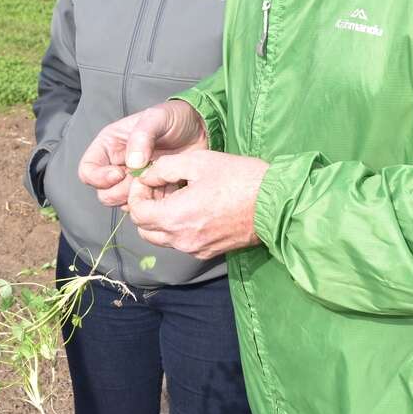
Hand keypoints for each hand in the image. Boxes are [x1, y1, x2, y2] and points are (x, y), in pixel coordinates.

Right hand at [78, 101, 208, 207]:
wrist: (202, 129)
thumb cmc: (175, 118)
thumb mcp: (156, 118)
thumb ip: (141, 137)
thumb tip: (131, 164)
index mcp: (109, 146)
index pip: (87, 170)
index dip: (99, 177)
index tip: (120, 173)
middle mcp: (117, 166)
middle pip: (103, 193)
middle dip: (120, 192)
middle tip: (142, 181)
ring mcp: (134, 181)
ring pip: (122, 203)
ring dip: (138, 199)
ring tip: (157, 183)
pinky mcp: (151, 192)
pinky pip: (145, 207)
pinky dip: (155, 204)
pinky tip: (168, 189)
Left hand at [125, 150, 270, 258]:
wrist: (276, 203)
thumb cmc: (239, 178)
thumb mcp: (198, 161)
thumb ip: (164, 168)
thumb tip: (146, 177)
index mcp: (176, 217)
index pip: (137, 212)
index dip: (136, 193)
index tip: (148, 178)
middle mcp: (182, 239)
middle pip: (144, 229)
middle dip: (145, 207)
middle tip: (160, 186)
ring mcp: (195, 249)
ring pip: (161, 238)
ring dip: (160, 218)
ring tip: (176, 195)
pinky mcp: (208, 252)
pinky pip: (180, 242)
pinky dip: (176, 227)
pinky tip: (192, 207)